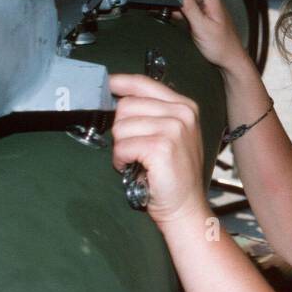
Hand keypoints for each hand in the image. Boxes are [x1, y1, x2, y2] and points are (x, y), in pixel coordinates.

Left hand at [109, 73, 209, 226]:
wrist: (185, 207)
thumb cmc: (173, 174)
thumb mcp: (171, 135)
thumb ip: (152, 114)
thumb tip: (119, 98)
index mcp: (185, 107)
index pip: (144, 83)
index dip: (120, 83)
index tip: (107, 85)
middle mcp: (182, 114)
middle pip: (126, 105)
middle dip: (121, 129)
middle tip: (133, 148)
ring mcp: (173, 129)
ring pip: (121, 127)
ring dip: (121, 147)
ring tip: (136, 160)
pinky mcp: (161, 147)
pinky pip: (122, 146)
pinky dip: (121, 160)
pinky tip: (133, 168)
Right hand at [171, 0, 247, 73]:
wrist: (230, 60)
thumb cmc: (221, 46)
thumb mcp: (202, 26)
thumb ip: (190, 8)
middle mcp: (208, 1)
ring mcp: (205, 9)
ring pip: (184, 0)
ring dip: (172, 3)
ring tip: (157, 4)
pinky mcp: (201, 17)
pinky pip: (187, 10)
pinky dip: (177, 11)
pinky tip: (167, 13)